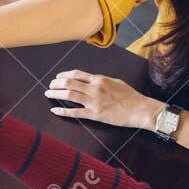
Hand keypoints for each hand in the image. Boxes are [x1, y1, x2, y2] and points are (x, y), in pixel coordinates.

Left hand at [45, 70, 161, 130]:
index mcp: (99, 79)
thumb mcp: (115, 82)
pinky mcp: (94, 114)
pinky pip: (75, 112)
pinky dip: (63, 110)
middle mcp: (94, 89)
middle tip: (50, 85)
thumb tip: (90, 80)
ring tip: (48, 93)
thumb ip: (101, 81)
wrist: (140, 109)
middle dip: (56, 83)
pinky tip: (54, 110)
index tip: (58, 76)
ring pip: (69, 95)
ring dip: (56, 93)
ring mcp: (94, 102)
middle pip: (69, 83)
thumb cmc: (130, 96)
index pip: (77, 74)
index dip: (64, 74)